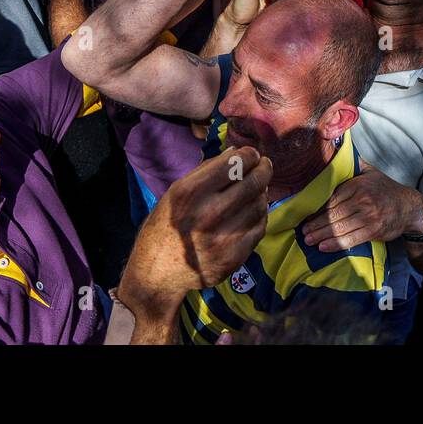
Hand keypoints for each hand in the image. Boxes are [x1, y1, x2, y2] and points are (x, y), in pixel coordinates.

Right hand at [118, 146, 271, 318]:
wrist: (158, 271)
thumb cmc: (166, 225)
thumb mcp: (176, 192)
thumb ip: (206, 171)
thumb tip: (236, 152)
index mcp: (190, 192)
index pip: (234, 163)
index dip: (249, 155)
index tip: (252, 154)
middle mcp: (208, 213)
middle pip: (254, 182)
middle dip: (263, 169)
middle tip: (264, 165)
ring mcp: (223, 238)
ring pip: (260, 204)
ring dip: (262, 193)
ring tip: (256, 189)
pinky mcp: (234, 257)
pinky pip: (259, 228)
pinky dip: (259, 216)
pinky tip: (251, 212)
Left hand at [302, 163, 422, 249]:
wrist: (409, 207)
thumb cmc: (385, 189)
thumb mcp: (370, 172)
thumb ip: (352, 164)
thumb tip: (334, 150)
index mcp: (358, 185)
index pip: (332, 198)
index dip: (317, 208)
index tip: (305, 215)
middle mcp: (362, 200)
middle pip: (333, 214)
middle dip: (315, 224)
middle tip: (303, 231)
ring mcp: (368, 217)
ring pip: (339, 227)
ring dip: (321, 235)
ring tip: (309, 240)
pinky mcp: (374, 231)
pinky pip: (351, 239)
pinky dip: (335, 244)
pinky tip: (323, 246)